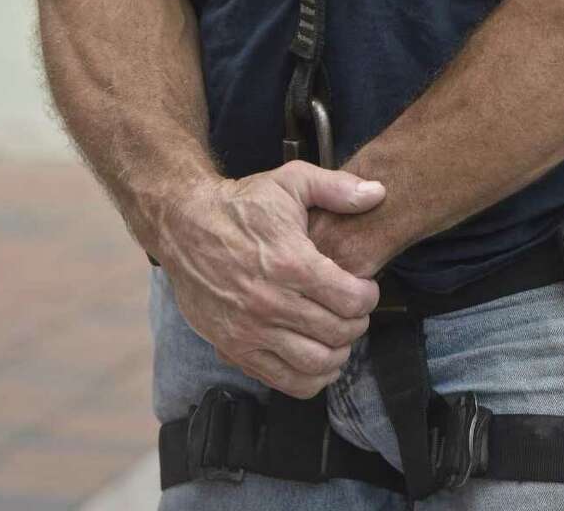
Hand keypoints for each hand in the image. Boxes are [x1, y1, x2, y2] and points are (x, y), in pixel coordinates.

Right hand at [157, 161, 385, 398]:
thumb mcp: (290, 182)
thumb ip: (338, 189)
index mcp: (291, 262)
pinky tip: (318, 359)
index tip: (365, 288)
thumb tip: (379, 193)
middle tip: (354, 310)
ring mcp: (251, 329)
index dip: (368, 296)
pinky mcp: (234, 348)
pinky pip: (285, 381)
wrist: (185, 225)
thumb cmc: (241, 204)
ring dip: (338, 352)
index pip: (351, 300)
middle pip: (338, 332)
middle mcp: (272, 302)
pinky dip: (311, 379)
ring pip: (316, 363)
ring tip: (338, 334)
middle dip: (357, 322)